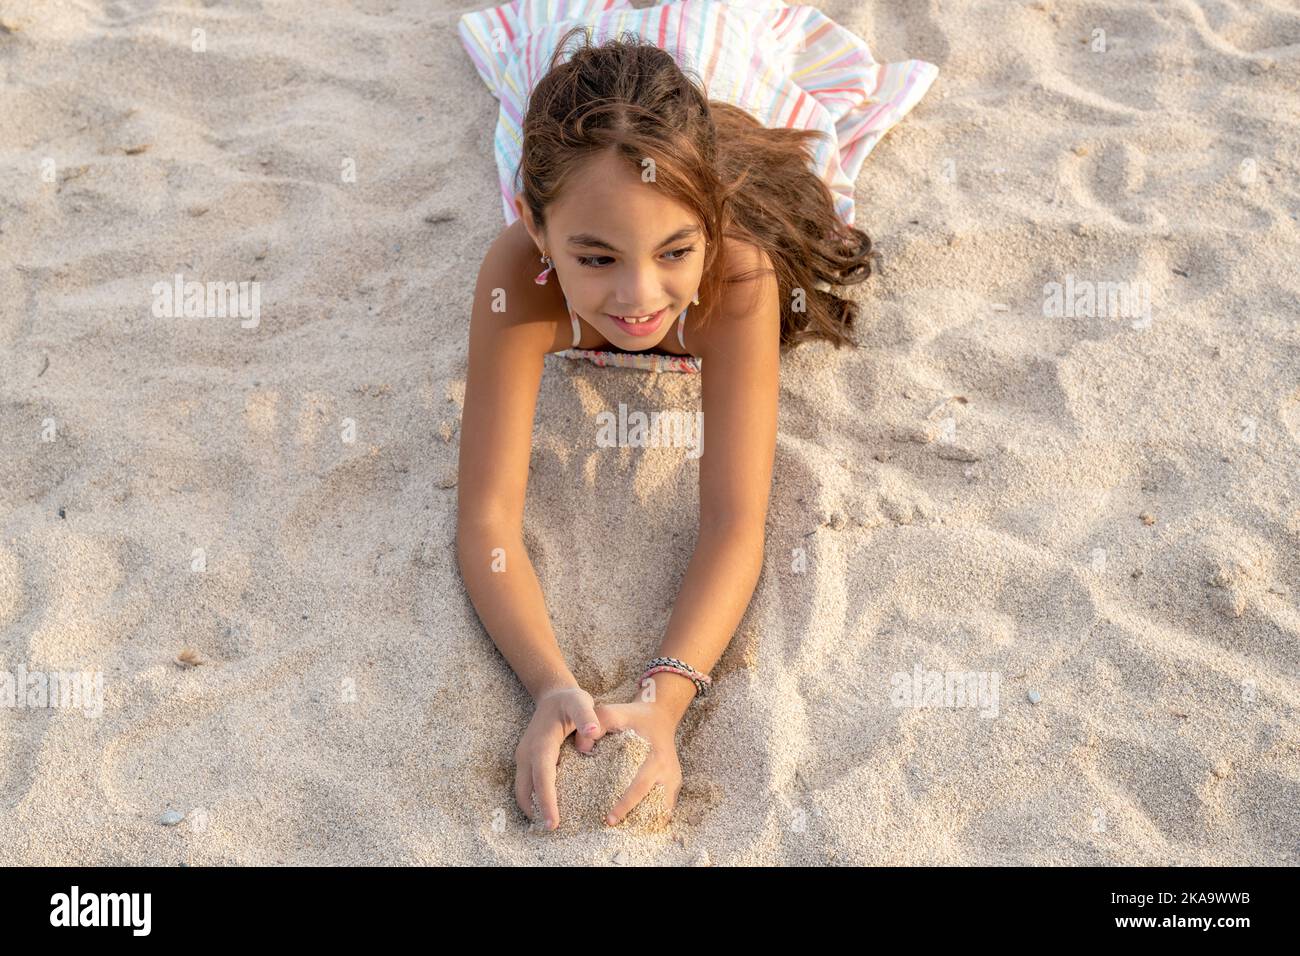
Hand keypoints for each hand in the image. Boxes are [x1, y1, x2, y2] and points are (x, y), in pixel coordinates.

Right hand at [515, 686, 605, 829]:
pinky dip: (532, 798)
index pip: (543, 778)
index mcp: (541, 744)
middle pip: (527, 789)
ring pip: (522, 788)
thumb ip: (587, 716)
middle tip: (552, 829)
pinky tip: (545, 807)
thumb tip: (593, 732)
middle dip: (537, 810)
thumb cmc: (569, 700)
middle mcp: (528, 753)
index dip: (547, 801)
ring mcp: (524, 757)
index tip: (553, 822)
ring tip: (548, 823)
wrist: (552, 694)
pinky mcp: (526, 759)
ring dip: (531, 806)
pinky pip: (526, 784)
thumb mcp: (581, 702)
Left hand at [592, 700, 682, 825]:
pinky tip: (634, 824)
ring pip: (662, 809)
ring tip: (624, 832)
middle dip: (635, 818)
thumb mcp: (615, 711)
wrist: (660, 715)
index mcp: (657, 757)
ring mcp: (673, 779)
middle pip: (654, 803)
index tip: (609, 818)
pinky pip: (664, 806)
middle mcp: (669, 771)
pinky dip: (651, 816)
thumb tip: (583, 747)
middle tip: (612, 828)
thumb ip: (597, 723)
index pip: (640, 785)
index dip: (625, 804)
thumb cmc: (635, 716)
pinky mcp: (673, 784)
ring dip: (645, 821)